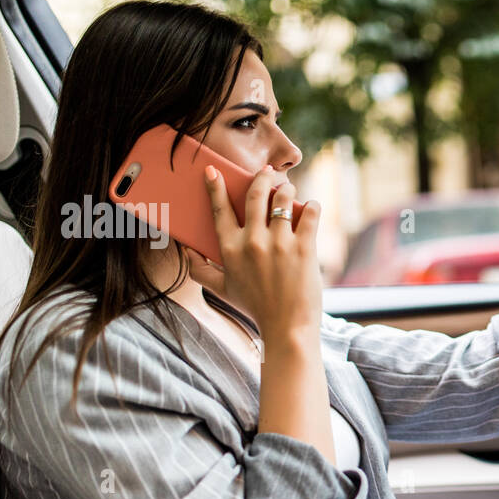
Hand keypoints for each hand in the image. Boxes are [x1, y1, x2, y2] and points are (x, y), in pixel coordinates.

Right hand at [202, 163, 323, 341]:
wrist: (286, 327)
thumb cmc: (255, 307)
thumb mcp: (222, 289)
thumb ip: (200, 270)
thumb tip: (186, 252)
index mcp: (230, 249)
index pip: (220, 209)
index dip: (216, 186)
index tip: (213, 171)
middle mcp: (252, 242)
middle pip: (255, 195)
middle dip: (261, 178)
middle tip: (267, 173)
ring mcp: (279, 244)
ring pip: (282, 199)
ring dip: (286, 188)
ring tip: (288, 188)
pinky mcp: (304, 248)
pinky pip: (309, 215)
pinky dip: (312, 206)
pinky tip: (311, 206)